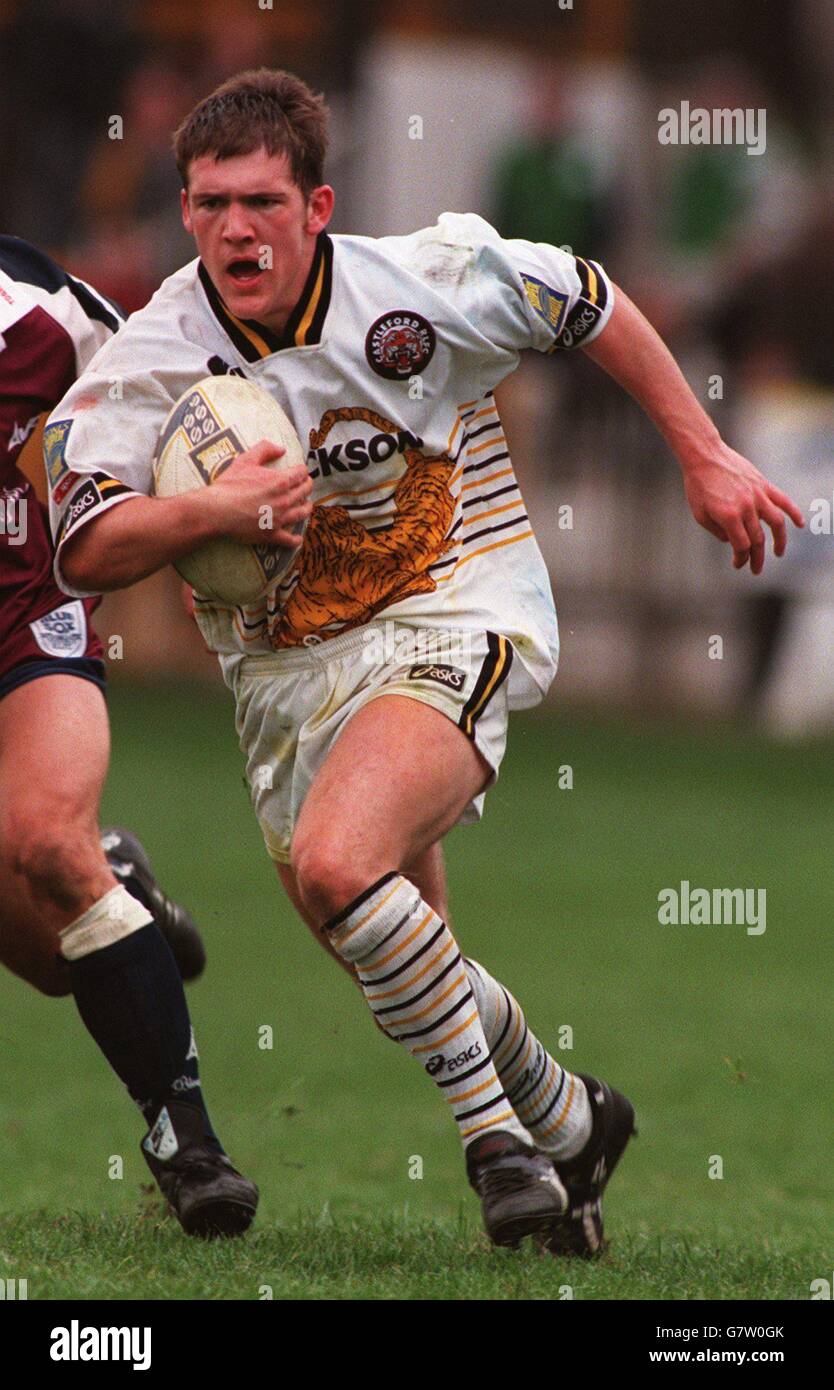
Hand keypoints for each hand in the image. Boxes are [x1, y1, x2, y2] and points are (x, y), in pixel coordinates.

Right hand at [206, 439, 312, 546]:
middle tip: (305, 485)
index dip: (301, 470)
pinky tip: (297, 538)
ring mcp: (280, 519)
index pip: (301, 473)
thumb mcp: (245, 460)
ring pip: (302, 513)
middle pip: (305, 491)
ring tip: (306, 505)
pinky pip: (290, 540)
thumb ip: (264, 449)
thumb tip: (281, 449)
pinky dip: (295, 539)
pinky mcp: (272, 534)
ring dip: (307, 507)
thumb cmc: (229, 485)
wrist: (217, 510)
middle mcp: (284, 500)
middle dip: (306, 486)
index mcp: (280, 481)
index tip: (300, 471)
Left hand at [682, 442, 803, 574]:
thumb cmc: (698, 485)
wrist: (704, 456)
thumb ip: (717, 531)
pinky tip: (799, 524)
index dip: (741, 558)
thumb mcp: (699, 514)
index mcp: (729, 516)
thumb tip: (730, 541)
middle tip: (755, 569)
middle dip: (756, 557)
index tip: (737, 564)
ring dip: (779, 541)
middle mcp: (746, 507)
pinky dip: (793, 512)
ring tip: (778, 553)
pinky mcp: (763, 484)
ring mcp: (757, 495)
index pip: (741, 545)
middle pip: (757, 539)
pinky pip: (783, 500)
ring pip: (775, 523)